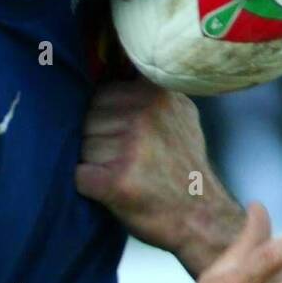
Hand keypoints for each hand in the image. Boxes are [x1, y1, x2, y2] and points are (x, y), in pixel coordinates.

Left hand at [76, 79, 228, 257]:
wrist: (202, 217)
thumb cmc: (184, 167)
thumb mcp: (181, 114)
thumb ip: (151, 91)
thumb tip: (117, 65)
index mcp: (155, 94)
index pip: (101, 94)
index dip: (106, 118)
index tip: (122, 136)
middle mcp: (143, 115)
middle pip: (87, 119)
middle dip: (97, 140)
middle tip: (125, 161)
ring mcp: (129, 148)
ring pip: (81, 147)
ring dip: (93, 164)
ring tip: (124, 176)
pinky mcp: (116, 181)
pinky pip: (79, 175)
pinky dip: (88, 186)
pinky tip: (111, 191)